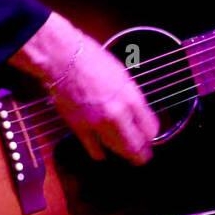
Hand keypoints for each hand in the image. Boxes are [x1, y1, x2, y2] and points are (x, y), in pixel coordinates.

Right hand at [9, 12, 159, 164]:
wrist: (62, 58)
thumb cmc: (90, 59)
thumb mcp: (121, 75)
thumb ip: (130, 97)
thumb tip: (137, 112)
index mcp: (131, 97)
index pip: (150, 128)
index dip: (152, 135)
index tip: (150, 137)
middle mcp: (117, 113)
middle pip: (137, 146)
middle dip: (142, 153)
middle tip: (144, 156)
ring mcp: (98, 123)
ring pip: (118, 151)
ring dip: (124, 154)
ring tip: (127, 155)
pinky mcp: (79, 128)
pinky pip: (95, 150)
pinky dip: (100, 153)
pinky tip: (102, 152)